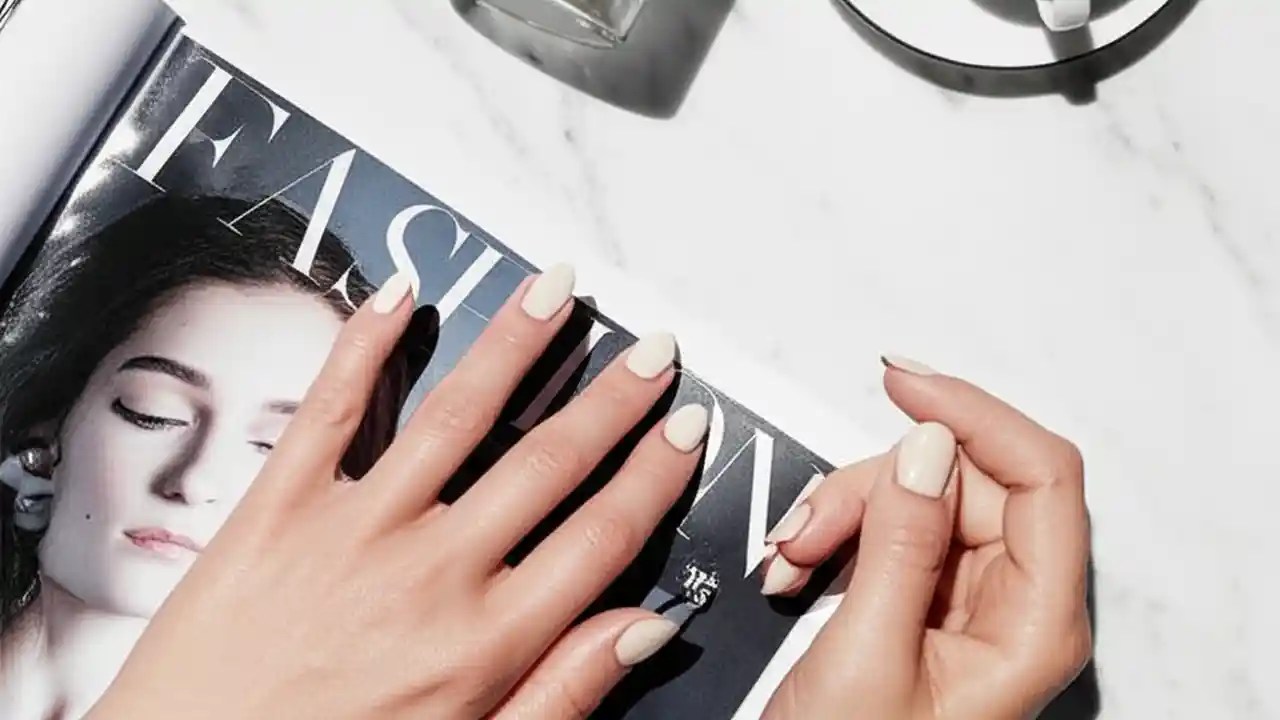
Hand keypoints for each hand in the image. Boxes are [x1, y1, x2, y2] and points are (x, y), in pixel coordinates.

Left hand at [88, 266, 709, 719]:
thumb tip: (643, 630)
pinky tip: (403, 297)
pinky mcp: (279, 504)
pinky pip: (332, 405)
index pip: (602, 534)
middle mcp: (430, 573)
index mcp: (483, 643)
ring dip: (518, 342)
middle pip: (550, 460)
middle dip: (615, 396)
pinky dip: (367, 343)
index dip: (656, 473)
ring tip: (559, 290)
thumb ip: (562, 693)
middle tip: (652, 348)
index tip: (685, 430)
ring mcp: (355, 528)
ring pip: (459, 413)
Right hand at [761, 357, 1090, 719]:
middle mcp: (1015, 605)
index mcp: (1034, 624)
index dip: (975, 413)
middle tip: (808, 526)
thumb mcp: (866, 655)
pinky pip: (890, 529)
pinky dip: (837, 534)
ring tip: (791, 559)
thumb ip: (901, 543)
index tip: (901, 382)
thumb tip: (927, 444)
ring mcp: (970, 602)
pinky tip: (797, 568)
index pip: (1042, 475)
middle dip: (874, 486)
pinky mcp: (926, 600)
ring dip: (842, 512)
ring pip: (918, 497)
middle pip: (965, 481)